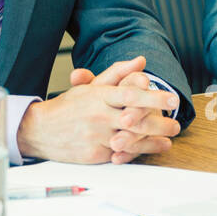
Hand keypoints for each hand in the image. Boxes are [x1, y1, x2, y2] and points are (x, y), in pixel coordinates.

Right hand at [17, 56, 180, 163]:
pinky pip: (120, 154)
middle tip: (176, 123)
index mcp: (98, 96)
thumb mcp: (91, 87)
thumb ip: (117, 74)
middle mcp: (99, 115)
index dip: (153, 97)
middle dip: (159, 123)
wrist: (40, 130)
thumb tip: (140, 61)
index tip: (171, 98)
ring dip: (153, 140)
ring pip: (130, 140)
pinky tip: (151, 150)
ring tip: (168, 139)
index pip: (130, 95)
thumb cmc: (69, 107)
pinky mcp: (95, 154)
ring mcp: (97, 136)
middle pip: (134, 120)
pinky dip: (138, 152)